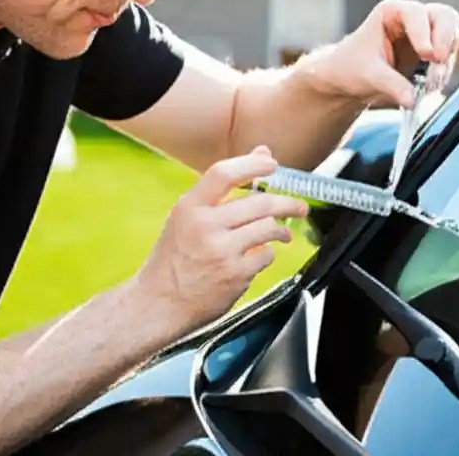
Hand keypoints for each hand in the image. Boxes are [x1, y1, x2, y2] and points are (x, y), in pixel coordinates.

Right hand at [131, 145, 306, 332]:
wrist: (160, 302)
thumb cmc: (174, 257)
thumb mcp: (186, 217)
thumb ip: (221, 189)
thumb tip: (261, 154)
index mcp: (189, 208)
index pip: (223, 173)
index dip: (252, 165)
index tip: (271, 164)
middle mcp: (204, 226)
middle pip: (259, 203)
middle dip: (287, 203)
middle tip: (298, 206)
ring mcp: (221, 252)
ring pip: (268, 228)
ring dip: (281, 230)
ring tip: (282, 233)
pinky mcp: (235, 275)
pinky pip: (266, 256)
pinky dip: (267, 254)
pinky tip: (259, 256)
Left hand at [306, 0, 458, 108]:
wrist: (350, 81)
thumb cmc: (352, 68)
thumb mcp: (368, 76)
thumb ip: (392, 85)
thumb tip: (412, 99)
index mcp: (392, 12)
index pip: (416, 13)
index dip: (424, 32)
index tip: (427, 54)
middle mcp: (413, 18)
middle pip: (444, 17)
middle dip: (444, 40)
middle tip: (438, 62)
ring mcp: (427, 35)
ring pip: (452, 37)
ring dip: (445, 62)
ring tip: (429, 84)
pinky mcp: (433, 54)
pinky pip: (449, 60)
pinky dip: (443, 73)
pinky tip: (428, 88)